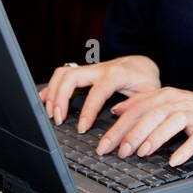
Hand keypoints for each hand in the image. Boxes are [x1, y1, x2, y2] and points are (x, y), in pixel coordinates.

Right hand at [39, 55, 159, 132]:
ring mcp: (89, 69)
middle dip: (60, 98)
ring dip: (52, 93)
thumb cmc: (145, 80)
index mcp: (116, 74)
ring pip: (62, 73)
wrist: (142, 65)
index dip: (87, 111)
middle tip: (58, 120)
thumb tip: (115, 112)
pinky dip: (50, 87)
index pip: (97, 92)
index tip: (81, 128)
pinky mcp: (83, 73)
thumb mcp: (149, 93)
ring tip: (51, 114)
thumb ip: (136, 103)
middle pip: (71, 77)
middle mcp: (99, 69)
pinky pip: (61, 75)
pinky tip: (43, 100)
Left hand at [96, 87, 192, 166]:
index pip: (136, 110)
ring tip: (141, 153)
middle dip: (131, 134)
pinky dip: (184, 150)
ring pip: (170, 124)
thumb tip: (117, 110)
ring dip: (154, 138)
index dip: (118, 127)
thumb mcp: (170, 102)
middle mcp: (178, 103)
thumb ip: (144, 104)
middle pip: (150, 116)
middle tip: (118, 152)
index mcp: (165, 96)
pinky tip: (174, 160)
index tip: (103, 143)